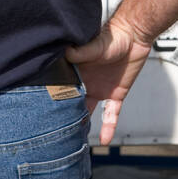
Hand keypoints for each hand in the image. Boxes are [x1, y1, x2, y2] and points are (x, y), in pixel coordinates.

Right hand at [65, 19, 152, 144]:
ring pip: (88, 112)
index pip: (61, 87)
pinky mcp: (115, 95)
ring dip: (83, 125)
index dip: (53, 98)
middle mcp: (85, 82)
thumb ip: (81, 51)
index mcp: (75, 70)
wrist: (135, 36)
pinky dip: (108, 127)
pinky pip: (111, 114)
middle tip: (53, 133)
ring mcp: (99, 90)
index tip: (42, 111)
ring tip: (74, 142)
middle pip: (71, 102)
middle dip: (64, 116)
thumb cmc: (112, 36)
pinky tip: (104, 140)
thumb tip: (66, 53)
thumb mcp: (95, 45)